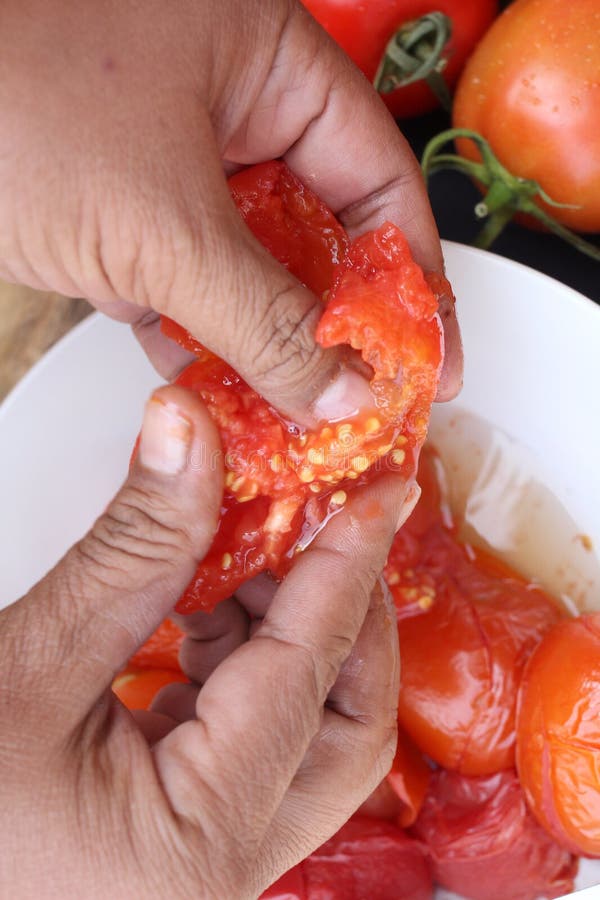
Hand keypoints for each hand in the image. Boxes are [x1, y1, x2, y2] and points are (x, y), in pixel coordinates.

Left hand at [0, 0, 461, 425]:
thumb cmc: (5, 95)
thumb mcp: (161, 222)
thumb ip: (264, 317)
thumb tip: (341, 390)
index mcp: (269, 65)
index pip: (378, 183)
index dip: (413, 281)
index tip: (432, 362)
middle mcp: (229, 107)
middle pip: (319, 232)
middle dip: (341, 326)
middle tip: (366, 406)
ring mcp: (169, 161)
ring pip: (250, 266)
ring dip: (271, 344)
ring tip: (303, 422)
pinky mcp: (117, 212)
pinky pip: (185, 283)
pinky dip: (202, 340)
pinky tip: (226, 399)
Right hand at [0, 385, 416, 898]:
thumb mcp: (35, 660)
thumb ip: (134, 548)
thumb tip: (189, 434)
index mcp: (202, 843)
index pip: (310, 676)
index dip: (350, 567)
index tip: (380, 493)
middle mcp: (224, 867)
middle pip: (347, 729)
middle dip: (346, 618)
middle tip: (330, 528)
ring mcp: (207, 852)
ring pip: (306, 732)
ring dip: (287, 630)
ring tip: (246, 552)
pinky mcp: (182, 824)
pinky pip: (254, 736)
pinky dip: (243, 659)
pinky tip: (207, 602)